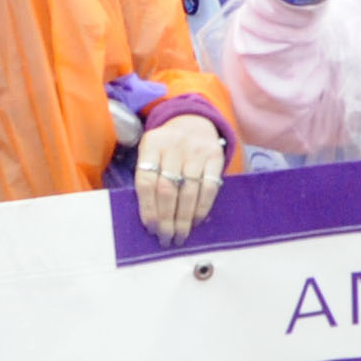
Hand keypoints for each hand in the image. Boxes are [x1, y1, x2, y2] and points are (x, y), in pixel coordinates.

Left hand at [135, 111, 226, 242]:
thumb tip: (150, 218)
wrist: (194, 122)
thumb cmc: (167, 147)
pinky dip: (202, 208)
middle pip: (167, 189)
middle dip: (166, 219)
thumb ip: (147, 177)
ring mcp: (196, 150)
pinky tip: (196, 221)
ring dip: (184, 218)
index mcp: (151, 144)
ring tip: (180, 235)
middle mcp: (173, 145)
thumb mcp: (150, 152)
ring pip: (188, 192)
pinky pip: (209, 188)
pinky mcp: (215, 157)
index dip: (147, 207)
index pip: (146, 180)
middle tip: (166, 238)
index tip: (150, 227)